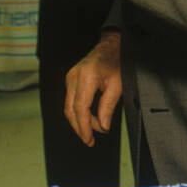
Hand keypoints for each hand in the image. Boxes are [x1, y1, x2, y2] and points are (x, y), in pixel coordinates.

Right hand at [64, 31, 121, 147]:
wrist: (112, 45)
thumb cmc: (117, 61)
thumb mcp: (118, 85)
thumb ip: (108, 106)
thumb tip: (103, 126)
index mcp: (86, 76)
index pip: (80, 108)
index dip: (84, 127)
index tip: (89, 139)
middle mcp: (74, 76)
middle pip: (70, 110)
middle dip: (80, 127)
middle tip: (90, 140)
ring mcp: (70, 77)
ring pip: (69, 106)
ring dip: (80, 121)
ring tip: (93, 130)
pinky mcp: (71, 79)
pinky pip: (71, 100)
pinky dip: (79, 112)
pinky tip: (89, 119)